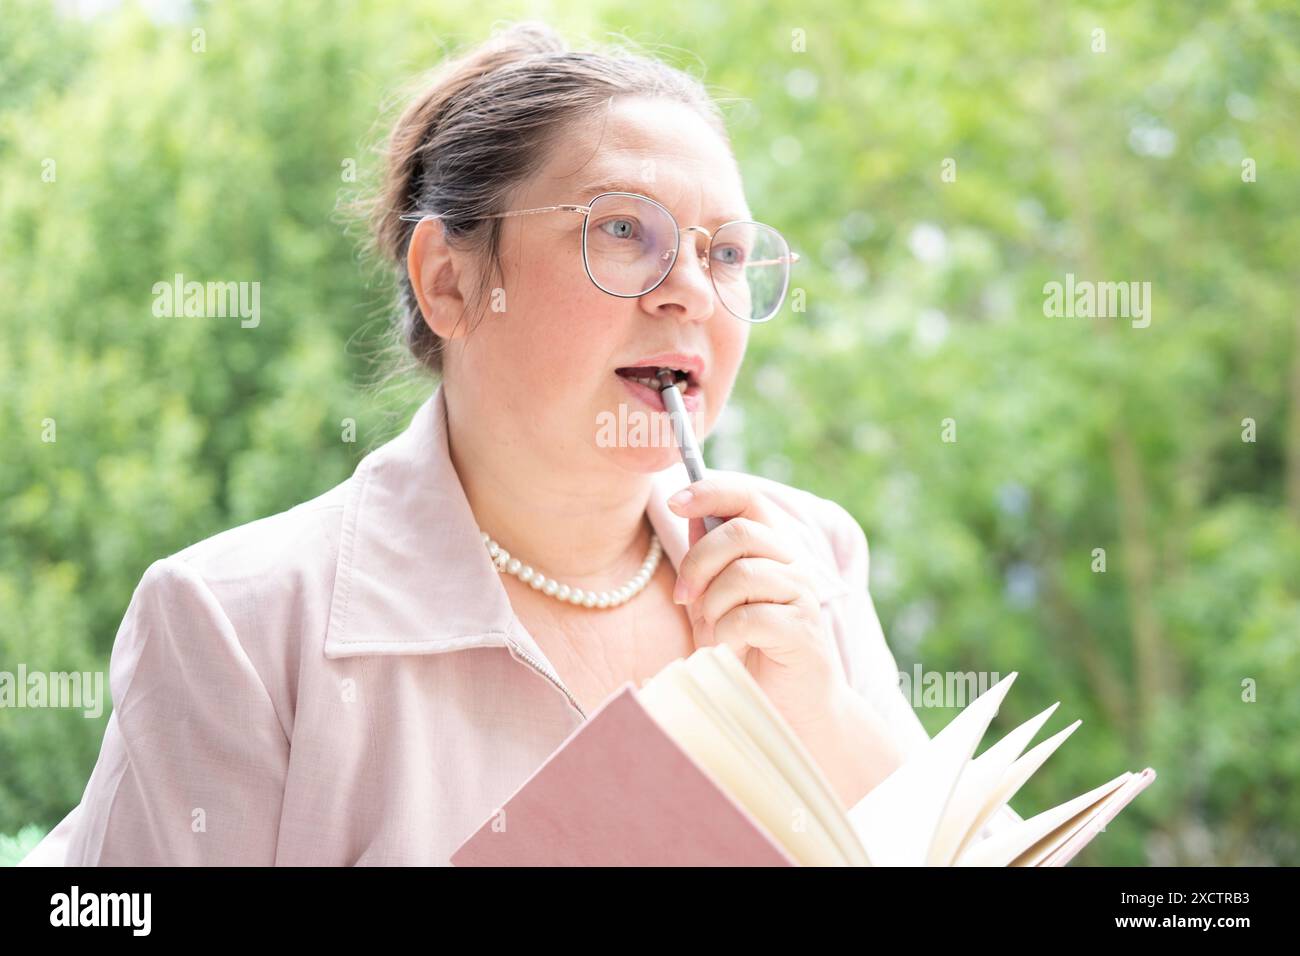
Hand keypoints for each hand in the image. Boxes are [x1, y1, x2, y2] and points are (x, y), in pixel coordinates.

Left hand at [667, 475, 849, 734]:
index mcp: (774, 549)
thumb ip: (707, 559)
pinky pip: (750, 615)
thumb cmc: (748, 650)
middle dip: (698, 562)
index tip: (673, 502)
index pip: (748, 498)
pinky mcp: (802, 630)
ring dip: (713, 605)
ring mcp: (803, 595)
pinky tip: (732, 647)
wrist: (790, 705)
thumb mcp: (715, 599)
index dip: (710, 492)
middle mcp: (794, 564)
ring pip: (743, 574)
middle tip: (683, 597)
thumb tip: (691, 512)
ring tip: (715, 630)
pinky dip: (728, 633)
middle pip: (739, 533)